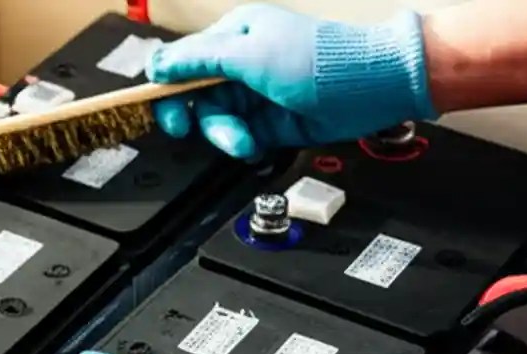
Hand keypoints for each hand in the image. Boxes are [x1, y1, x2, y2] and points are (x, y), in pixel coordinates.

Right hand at [145, 3, 437, 158]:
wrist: (370, 87)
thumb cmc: (318, 60)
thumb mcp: (248, 54)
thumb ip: (197, 60)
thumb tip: (156, 63)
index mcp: (232, 37)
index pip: (182, 62)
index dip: (167, 87)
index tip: (164, 108)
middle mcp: (240, 63)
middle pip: (195, 97)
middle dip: (198, 116)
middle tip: (190, 128)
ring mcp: (254, 94)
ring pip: (216, 121)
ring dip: (225, 134)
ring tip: (244, 140)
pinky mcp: (268, 122)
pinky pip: (239, 137)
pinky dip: (242, 144)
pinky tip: (255, 143)